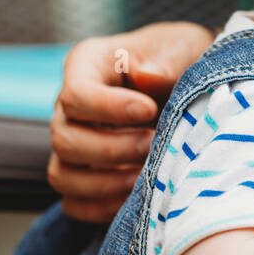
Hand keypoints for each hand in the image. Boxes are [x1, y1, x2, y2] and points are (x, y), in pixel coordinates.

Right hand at [49, 21, 215, 222]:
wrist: (190, 83)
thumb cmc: (183, 58)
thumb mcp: (183, 46)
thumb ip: (166, 60)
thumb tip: (145, 76)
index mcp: (87, 65)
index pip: (76, 94)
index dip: (108, 108)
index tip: (149, 109)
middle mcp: (70, 107)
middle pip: (65, 140)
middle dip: (113, 150)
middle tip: (154, 146)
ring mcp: (74, 143)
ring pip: (63, 175)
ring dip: (107, 184)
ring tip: (149, 177)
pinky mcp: (83, 175)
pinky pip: (74, 204)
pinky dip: (103, 208)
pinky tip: (139, 200)